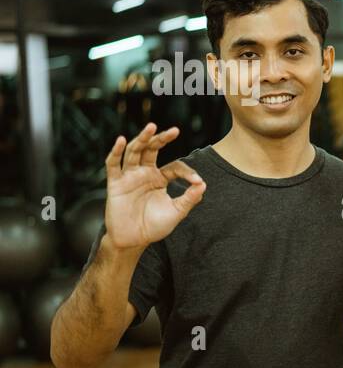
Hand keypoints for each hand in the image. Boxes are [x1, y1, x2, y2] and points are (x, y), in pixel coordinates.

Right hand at [104, 123, 205, 249]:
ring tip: (151, 127)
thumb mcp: (176, 212)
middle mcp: (144, 174)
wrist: (134, 240)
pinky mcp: (115, 183)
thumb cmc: (154, 226)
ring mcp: (129, 177)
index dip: (187, 173)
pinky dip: (116, 152)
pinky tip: (121, 140)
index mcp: (160, 179)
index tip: (196, 182)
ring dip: (142, 139)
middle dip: (161, 139)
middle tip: (174, 130)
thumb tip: (204, 184)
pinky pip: (113, 164)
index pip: (175, 167)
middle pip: (152, 150)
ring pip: (134, 152)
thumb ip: (189, 198)